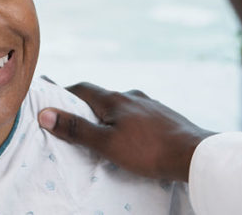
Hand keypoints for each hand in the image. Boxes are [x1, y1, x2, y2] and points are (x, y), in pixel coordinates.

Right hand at [38, 81, 215, 181]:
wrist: (195, 154)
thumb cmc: (148, 150)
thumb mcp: (107, 144)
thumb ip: (77, 129)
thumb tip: (45, 113)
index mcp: (115, 99)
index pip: (82, 88)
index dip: (63, 90)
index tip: (48, 90)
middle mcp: (132, 96)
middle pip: (101, 96)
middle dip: (85, 103)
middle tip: (72, 114)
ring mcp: (150, 104)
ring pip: (122, 105)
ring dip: (108, 112)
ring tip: (102, 128)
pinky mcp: (164, 116)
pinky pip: (138, 114)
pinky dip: (127, 120)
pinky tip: (132, 133)